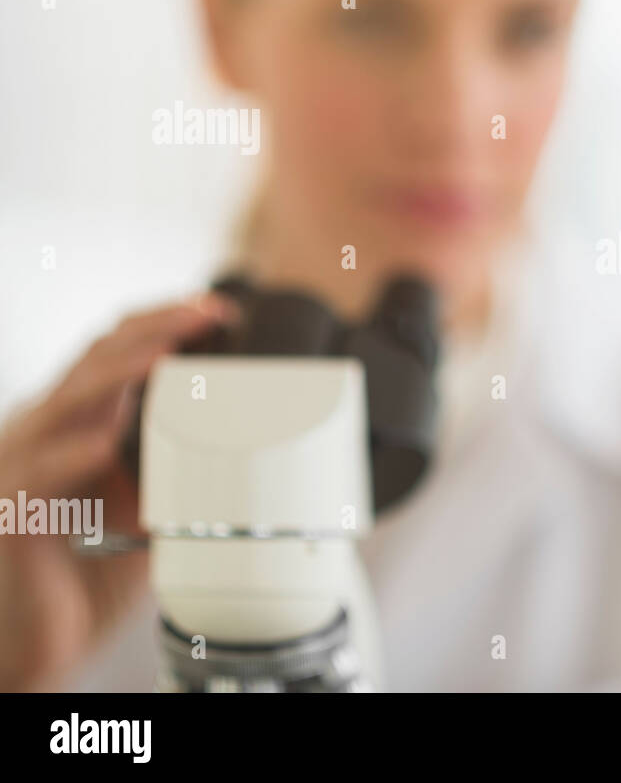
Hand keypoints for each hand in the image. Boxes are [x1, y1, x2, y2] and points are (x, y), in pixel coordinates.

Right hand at [0, 292, 238, 689]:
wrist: (42, 638)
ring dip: (118, 373)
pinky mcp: (11, 511)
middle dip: (154, 328)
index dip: (164, 322)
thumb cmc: (94, 569)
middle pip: (98, 357)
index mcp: (84, 423)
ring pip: (67, 400)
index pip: (118, 351)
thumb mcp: (157, 510)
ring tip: (162, 355)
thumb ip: (192, 477)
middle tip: (206, 312)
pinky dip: (74, 455)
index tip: (220, 311)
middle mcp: (51, 432)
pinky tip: (104, 446)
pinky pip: (39, 474)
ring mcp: (25, 466)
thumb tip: (265, 458)